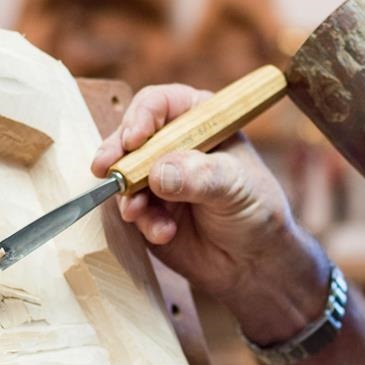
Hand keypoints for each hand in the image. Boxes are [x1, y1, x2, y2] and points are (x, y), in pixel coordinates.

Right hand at [91, 83, 324, 340]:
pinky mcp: (147, 207)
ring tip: (139, 214)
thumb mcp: (237, 187)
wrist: (253, 261)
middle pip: (130, 135)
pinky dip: (141, 221)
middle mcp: (174, 144)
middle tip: (107, 170)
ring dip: (127, 194)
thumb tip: (158, 172)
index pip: (161, 103)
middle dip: (117, 153)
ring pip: (123, 173)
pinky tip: (164, 233)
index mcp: (200, 121)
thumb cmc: (256, 210)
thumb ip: (200, 176)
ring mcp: (157, 176)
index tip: (133, 140)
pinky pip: (129, 208)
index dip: (142, 117)